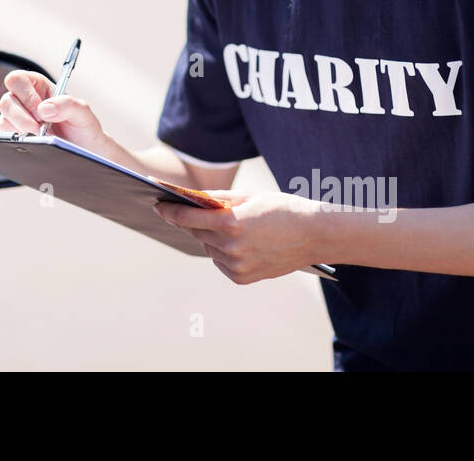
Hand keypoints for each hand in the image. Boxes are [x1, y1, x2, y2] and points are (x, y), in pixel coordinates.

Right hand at [0, 69, 107, 150]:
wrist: (86, 152)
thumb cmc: (83, 129)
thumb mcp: (83, 113)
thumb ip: (68, 104)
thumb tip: (43, 109)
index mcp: (39, 86)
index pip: (17, 79)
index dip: (25, 95)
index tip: (40, 111)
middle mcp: (25, 100)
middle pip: (6, 101)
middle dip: (24, 118)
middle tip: (42, 130)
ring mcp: (18, 119)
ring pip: (4, 119)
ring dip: (23, 131)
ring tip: (43, 138)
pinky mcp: (15, 136)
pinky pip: (6, 136)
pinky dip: (20, 141)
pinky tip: (36, 144)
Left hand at [153, 189, 320, 283]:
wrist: (315, 235)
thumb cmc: (282, 209)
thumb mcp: (249, 196)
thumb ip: (217, 198)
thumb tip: (191, 199)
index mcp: (231, 223)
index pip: (188, 217)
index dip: (170, 211)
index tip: (158, 205)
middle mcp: (231, 247)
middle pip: (196, 233)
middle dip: (190, 221)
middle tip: (180, 210)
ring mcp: (237, 265)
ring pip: (208, 248)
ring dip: (209, 237)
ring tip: (222, 225)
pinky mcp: (243, 278)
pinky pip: (221, 262)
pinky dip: (222, 252)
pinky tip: (234, 242)